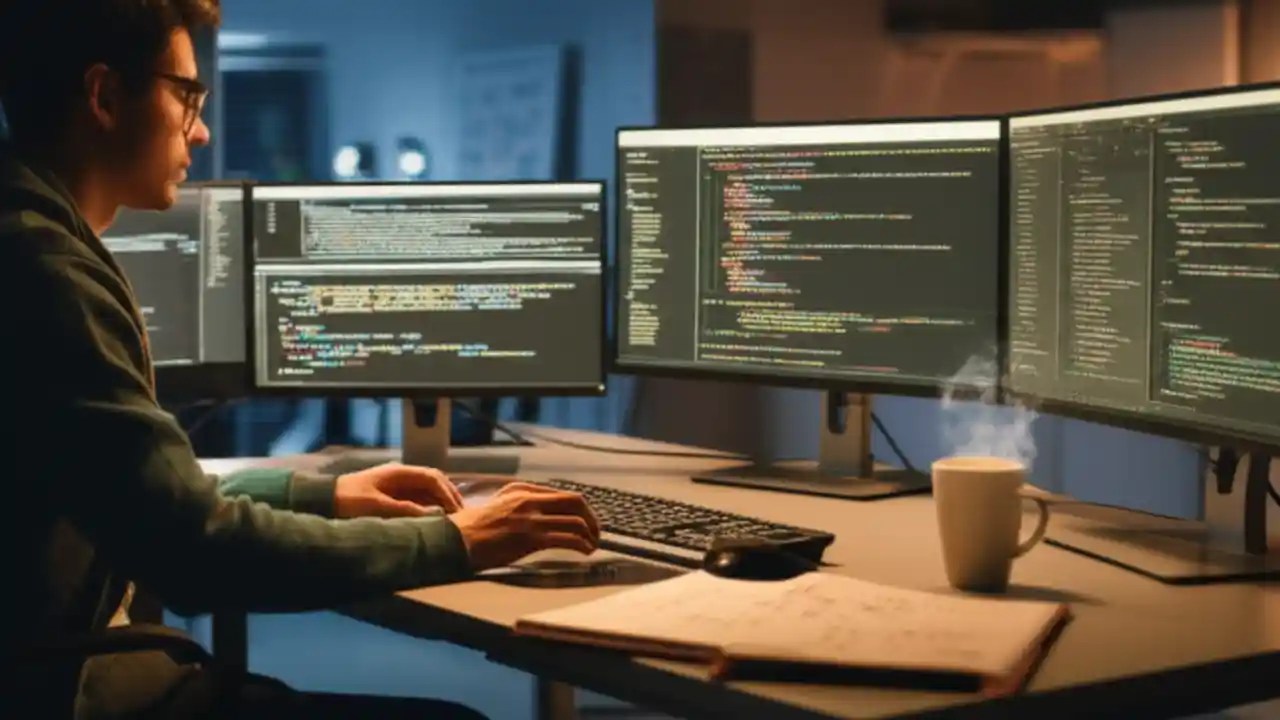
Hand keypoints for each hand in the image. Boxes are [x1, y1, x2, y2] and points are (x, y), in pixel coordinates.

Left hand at [333, 462, 464, 518]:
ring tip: (453, 520)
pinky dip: (429, 509)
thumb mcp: (378, 507)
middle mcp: (400, 476)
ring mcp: (395, 486)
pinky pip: (416, 500)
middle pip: (433, 482)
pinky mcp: (390, 497)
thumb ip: (407, 510)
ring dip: (441, 503)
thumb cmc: (348, 502)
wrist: (322, 501)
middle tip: (463, 515)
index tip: (458, 510)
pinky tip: (435, 521)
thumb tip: (437, 515)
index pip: (432, 477)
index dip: (447, 492)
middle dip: (449, 496)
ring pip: (426, 491)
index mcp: (398, 473)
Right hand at [449, 482, 600, 569]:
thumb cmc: (470, 529)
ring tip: (592, 545)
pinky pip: (567, 538)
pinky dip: (581, 544)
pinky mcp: (531, 537)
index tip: (585, 520)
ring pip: (575, 520)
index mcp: (521, 490)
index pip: (561, 494)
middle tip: (595, 532)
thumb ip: (516, 505)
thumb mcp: (495, 505)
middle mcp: (529, 500)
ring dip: (589, 534)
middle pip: (575, 501)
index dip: (579, 508)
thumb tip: (536, 514)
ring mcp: (531, 518)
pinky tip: (585, 552)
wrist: (454, 541)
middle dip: (591, 518)